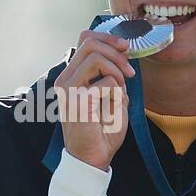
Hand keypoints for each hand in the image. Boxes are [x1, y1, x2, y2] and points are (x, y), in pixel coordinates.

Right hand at [53, 28, 137, 170]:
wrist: (94, 157)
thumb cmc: (103, 130)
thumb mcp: (113, 97)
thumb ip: (113, 77)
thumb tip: (124, 55)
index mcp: (72, 76)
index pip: (84, 40)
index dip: (107, 37)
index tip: (126, 47)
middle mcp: (66, 79)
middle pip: (89, 43)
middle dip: (116, 53)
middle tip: (130, 72)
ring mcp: (69, 89)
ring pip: (96, 57)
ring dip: (116, 71)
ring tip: (121, 90)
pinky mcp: (77, 100)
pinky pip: (107, 83)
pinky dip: (118, 92)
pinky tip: (114, 107)